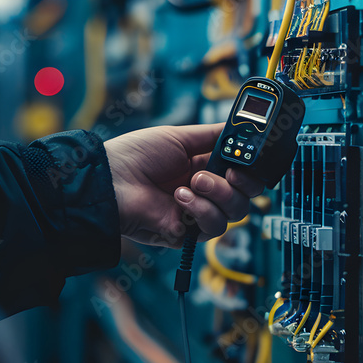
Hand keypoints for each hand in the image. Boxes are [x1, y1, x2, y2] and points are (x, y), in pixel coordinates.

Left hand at [104, 123, 264, 247]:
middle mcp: (205, 193)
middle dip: (242, 183)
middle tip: (228, 172)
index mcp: (205, 168)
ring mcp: (197, 214)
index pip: (242, 174)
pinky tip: (180, 198)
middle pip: (245, 196)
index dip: (250, 170)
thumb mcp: (179, 137)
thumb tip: (239, 128)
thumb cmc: (137, 155)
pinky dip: (201, 210)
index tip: (249, 161)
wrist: (113, 180)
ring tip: (193, 182)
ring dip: (218, 194)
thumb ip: (213, 135)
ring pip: (235, 212)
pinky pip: (213, 227)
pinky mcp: (187, 234)